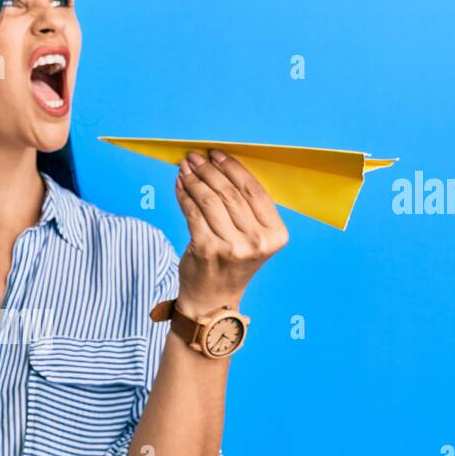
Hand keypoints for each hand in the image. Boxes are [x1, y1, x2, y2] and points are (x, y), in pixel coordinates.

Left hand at [173, 148, 288, 315]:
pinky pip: (192, 212)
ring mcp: (231, 247)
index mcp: (275, 235)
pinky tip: (180, 184)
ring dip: (194, 178)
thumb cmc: (231, 264)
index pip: (254, 191)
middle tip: (196, 157)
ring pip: (210, 200)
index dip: (233, 168)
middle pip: (230, 193)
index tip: (217, 154)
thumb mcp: (251, 239)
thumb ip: (245, 209)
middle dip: (210, 170)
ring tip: (185, 167)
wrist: (212, 300)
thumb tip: (221, 167)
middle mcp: (256, 242)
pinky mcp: (206, 249)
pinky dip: (184, 194)